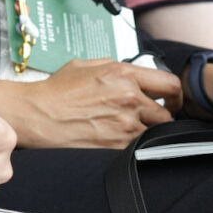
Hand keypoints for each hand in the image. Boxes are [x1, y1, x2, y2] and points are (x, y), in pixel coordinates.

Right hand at [0, 58, 181, 148]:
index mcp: (122, 74)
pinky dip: (130, 145)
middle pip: (167, 114)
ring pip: (154, 133)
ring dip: (144, 132)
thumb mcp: (84, 65)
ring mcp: (125, 124)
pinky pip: (137, 147)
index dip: (175, 96)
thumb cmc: (55, 91)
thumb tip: (130, 73)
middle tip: (145, 118)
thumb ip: (113, 66)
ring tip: (124, 129)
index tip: (171, 101)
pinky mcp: (118, 146)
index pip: (170, 84)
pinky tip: (113, 138)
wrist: (37, 115)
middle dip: (158, 117)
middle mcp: (129, 98)